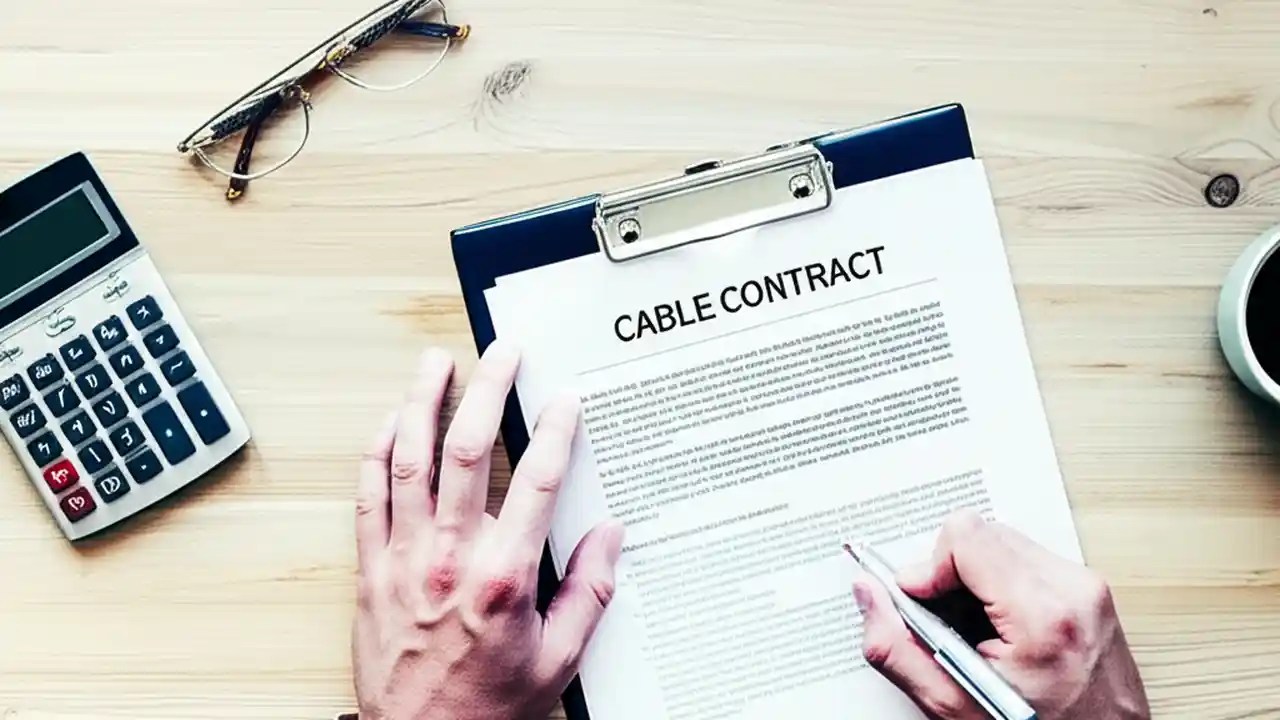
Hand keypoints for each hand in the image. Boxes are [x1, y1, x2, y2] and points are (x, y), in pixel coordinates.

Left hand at [352, 344, 624, 719]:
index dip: (556, 432)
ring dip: (420, 403)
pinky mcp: (371, 568)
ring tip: (435, 364)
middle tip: (501, 354)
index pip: (539, 481)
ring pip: (408, 459)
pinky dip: (376, 451)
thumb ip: (590, 593)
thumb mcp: (561, 660)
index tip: (565, 402)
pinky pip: (368, 495)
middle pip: (469, 450)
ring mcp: (404, 557)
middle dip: (487, 390)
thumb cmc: (488, 708)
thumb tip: (609, 536)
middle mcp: (450, 556)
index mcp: (505, 577)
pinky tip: (388, 423)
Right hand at [854, 510, 1149, 719]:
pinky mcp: (1091, 592)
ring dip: (975, 580)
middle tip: (945, 622)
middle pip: (982, 533)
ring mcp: (1088, 589)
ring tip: (976, 631)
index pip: (966, 535)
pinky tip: (999, 629)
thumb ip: (897, 648)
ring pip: (1003, 543)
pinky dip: (1001, 586)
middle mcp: (1074, 591)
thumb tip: (869, 594)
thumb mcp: (954, 708)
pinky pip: (1027, 561)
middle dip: (950, 573)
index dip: (928, 566)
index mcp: (1044, 616)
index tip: (919, 598)